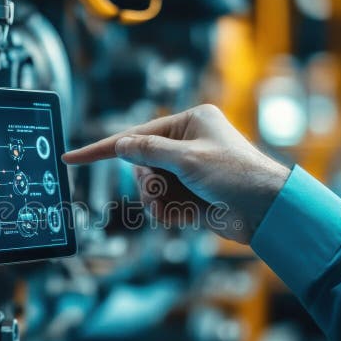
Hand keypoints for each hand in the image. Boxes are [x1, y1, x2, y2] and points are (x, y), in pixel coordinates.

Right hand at [62, 104, 290, 243]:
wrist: (268, 211)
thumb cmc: (237, 175)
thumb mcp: (189, 159)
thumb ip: (150, 150)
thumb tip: (121, 144)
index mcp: (190, 123)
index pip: (136, 135)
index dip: (103, 149)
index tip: (72, 157)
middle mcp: (188, 144)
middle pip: (142, 166)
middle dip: (148, 184)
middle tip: (162, 193)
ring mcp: (190, 171)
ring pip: (151, 189)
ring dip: (158, 202)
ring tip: (176, 208)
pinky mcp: (194, 195)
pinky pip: (165, 205)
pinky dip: (170, 213)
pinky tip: (188, 217)